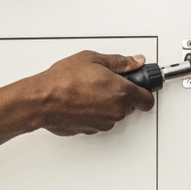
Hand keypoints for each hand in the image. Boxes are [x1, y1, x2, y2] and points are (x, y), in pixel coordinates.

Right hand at [29, 51, 153, 136]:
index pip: (147, 99)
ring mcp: (103, 123)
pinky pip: (98, 120)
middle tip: (107, 82)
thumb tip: (134, 62)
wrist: (42, 100)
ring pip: (113, 114)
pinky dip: (94, 112)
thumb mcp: (94, 59)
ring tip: (89, 90)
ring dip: (107, 104)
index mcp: (122, 93)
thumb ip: (120, 62)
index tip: (141, 85)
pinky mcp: (90, 130)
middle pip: (129, 106)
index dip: (145, 91)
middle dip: (122, 95)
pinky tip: (82, 100)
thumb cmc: (63, 81)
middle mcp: (115, 111)